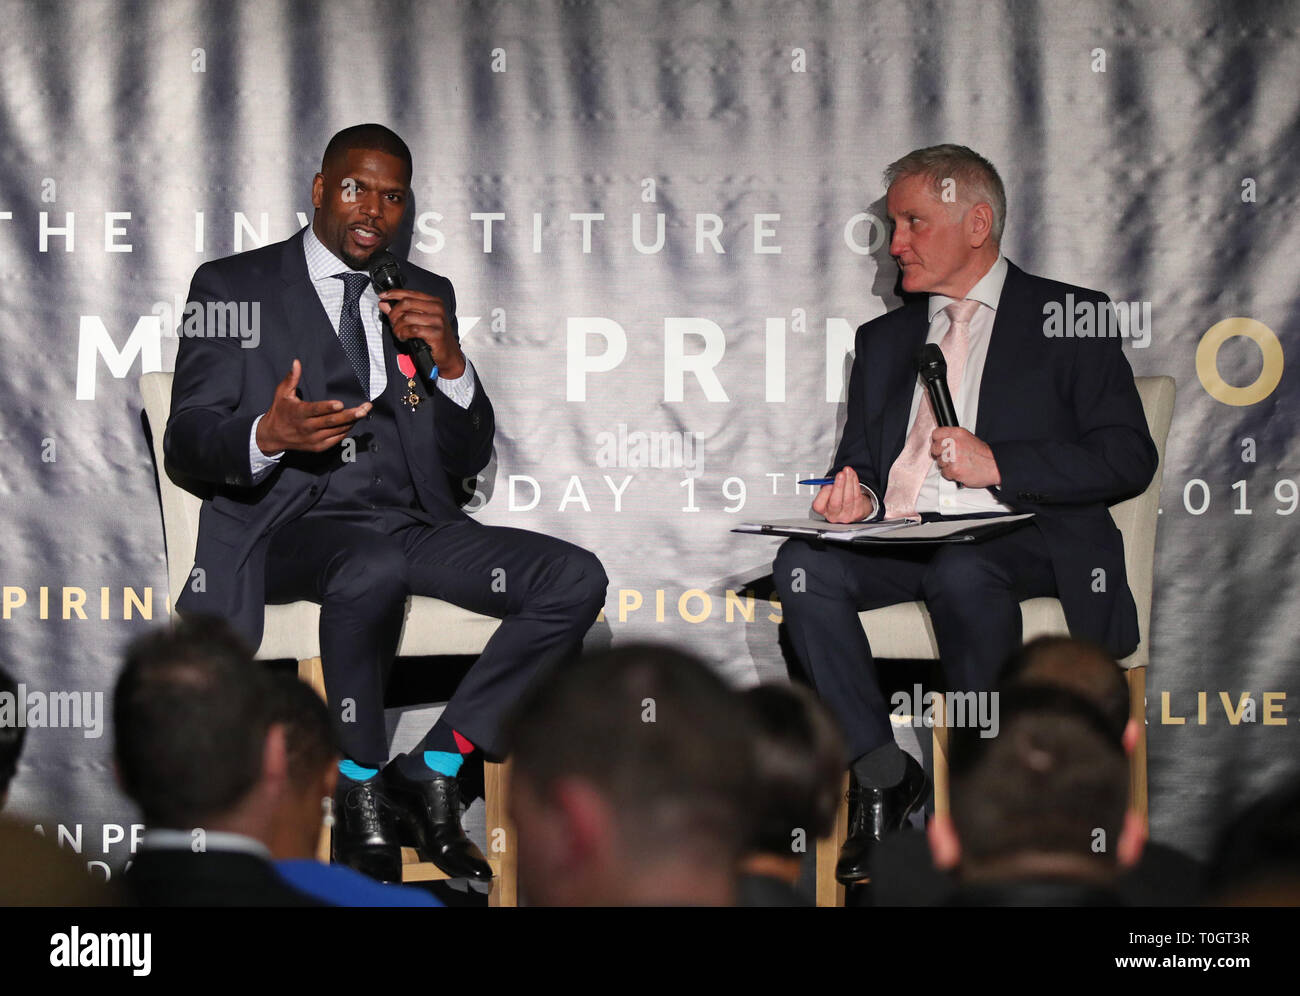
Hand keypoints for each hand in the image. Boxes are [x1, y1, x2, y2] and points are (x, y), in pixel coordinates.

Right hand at [255, 360, 370, 453]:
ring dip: (352, 421)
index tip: (340, 404)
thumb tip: (296, 362)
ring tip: (364, 412)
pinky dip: (346, 430)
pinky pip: (336, 439)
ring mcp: (313, 439)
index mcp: (298, 413)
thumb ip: (292, 378)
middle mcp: (307, 427)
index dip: (327, 408)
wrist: (273, 436)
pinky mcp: (318, 447)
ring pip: (336, 430)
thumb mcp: (282, 393)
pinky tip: (353, 422)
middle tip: (364, 409)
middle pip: (331, 421)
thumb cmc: (280, 411)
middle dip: (350, 415)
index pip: (315, 410)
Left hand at [379, 288, 465, 377]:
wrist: (449, 355)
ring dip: (398, 326)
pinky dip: (404, 334)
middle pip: (407, 303)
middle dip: (394, 313)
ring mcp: (438, 321)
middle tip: (392, 322)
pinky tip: (403, 337)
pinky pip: (413, 330)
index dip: (394, 294)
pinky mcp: (436, 333)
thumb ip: (401, 311)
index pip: (410, 293)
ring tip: (398, 333)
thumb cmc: (435, 337)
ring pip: (407, 317)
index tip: (383, 296)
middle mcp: (437, 309)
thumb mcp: (418, 320)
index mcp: (434, 302)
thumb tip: (384, 303)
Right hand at [812, 467, 874, 522]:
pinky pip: (857, 496)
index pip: (819, 505)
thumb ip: (827, 486)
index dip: (824, 493)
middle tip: (840, 474)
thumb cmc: (836, 498)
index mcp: (823, 511)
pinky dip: (855, 483)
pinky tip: (852, 476)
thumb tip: (831, 480)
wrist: (851, 508)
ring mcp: (846, 516)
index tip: (828, 483)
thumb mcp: (827, 492)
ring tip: (847, 471)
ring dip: (849, 482)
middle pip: (835, 502)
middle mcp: (834, 516)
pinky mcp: (857, 513)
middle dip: (838, 486)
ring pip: (848, 498)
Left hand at [930, 427, 999, 487]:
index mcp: (957, 433)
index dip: (937, 441)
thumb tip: (941, 441)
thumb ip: (954, 438)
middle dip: (940, 454)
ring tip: (959, 464)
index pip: (936, 434)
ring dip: (946, 465)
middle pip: (934, 448)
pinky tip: (960, 470)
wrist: (994, 465)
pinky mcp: (954, 469)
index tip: (940, 445)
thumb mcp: (968, 438)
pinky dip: (951, 474)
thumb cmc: (983, 454)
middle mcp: (954, 443)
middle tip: (949, 457)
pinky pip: (944, 473)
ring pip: (939, 462)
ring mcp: (953, 456)